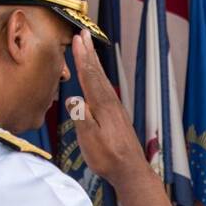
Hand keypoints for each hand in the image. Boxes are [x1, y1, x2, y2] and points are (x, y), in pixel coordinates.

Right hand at [66, 29, 144, 185]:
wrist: (131, 171)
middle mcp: (111, 103)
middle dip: (89, 53)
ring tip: (89, 49)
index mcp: (102, 106)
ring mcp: (116, 109)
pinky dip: (100, 78)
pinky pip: (106, 90)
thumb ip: (82, 118)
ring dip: (95, 63)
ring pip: (103, 80)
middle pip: (98, 73)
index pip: (90, 76)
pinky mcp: (118, 116)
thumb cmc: (109, 158)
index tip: (78, 39)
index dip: (83, 57)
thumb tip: (73, 98)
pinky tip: (98, 79)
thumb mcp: (90, 140)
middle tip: (84, 34)